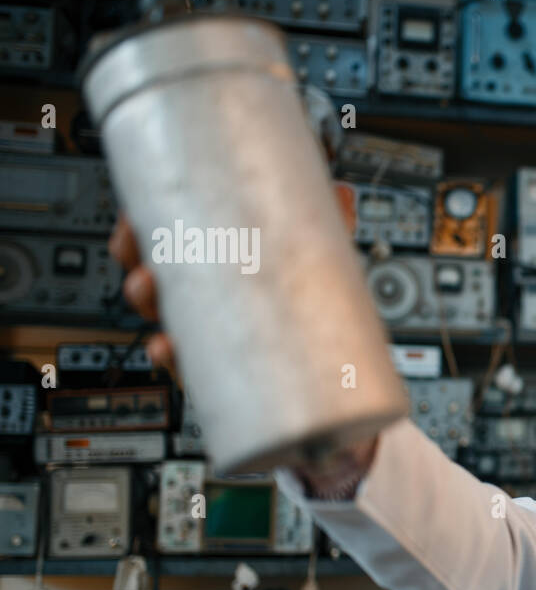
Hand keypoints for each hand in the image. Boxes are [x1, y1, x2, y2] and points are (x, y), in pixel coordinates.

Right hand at [108, 183, 371, 494]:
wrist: (335, 395)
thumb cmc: (324, 323)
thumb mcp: (329, 270)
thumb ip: (334, 230)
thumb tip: (345, 194)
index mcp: (230, 261)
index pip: (176, 231)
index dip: (149, 220)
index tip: (138, 212)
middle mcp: (213, 295)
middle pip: (156, 265)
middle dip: (136, 252)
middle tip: (142, 249)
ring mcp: (210, 334)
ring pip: (160, 309)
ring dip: (145, 295)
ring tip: (150, 287)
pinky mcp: (213, 373)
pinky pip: (180, 365)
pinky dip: (168, 356)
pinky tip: (166, 347)